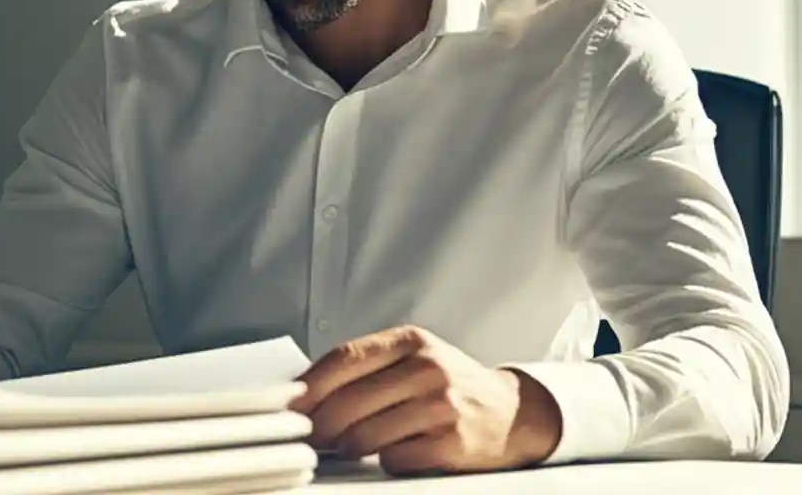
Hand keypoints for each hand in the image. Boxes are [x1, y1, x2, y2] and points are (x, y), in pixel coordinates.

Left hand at [290, 325, 561, 475]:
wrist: (512, 413)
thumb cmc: (450, 385)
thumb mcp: (414, 359)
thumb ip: (367, 368)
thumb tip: (304, 393)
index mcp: (411, 341)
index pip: (344, 358)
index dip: (309, 385)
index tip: (289, 405)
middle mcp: (428, 368)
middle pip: (348, 401)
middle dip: (319, 425)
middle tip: (310, 437)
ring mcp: (441, 405)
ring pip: (364, 435)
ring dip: (347, 447)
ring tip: (349, 446)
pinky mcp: (451, 444)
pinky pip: (392, 459)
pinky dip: (384, 461)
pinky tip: (393, 452)